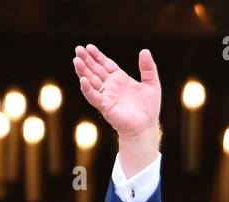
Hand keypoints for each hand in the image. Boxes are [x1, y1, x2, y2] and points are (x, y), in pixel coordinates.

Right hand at [73, 44, 161, 174]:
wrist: (146, 127)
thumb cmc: (149, 109)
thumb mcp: (152, 84)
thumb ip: (148, 68)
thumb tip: (144, 51)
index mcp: (120, 79)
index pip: (105, 65)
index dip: (97, 56)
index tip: (89, 47)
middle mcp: (111, 87)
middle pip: (96, 70)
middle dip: (87, 60)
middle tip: (78, 49)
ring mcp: (107, 96)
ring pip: (92, 81)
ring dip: (83, 71)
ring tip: (76, 61)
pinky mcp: (105, 107)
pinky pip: (94, 97)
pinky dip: (88, 89)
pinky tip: (83, 80)